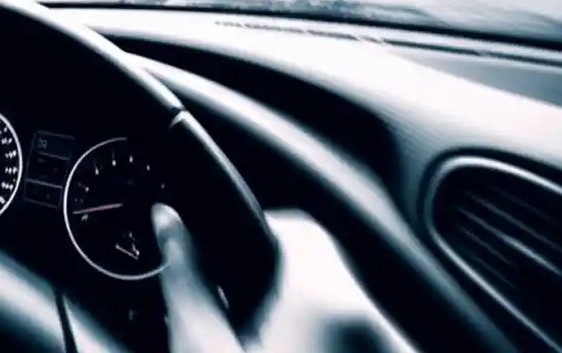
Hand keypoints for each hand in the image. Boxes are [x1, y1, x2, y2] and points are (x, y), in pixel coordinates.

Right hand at [154, 206, 413, 352]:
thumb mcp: (201, 351)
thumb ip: (187, 279)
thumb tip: (167, 221)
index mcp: (331, 305)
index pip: (299, 228)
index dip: (253, 240)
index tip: (227, 271)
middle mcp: (382, 326)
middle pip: (322, 274)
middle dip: (279, 291)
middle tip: (241, 335)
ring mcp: (394, 351)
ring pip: (343, 313)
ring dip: (307, 325)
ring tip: (267, 352)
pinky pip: (360, 341)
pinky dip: (329, 343)